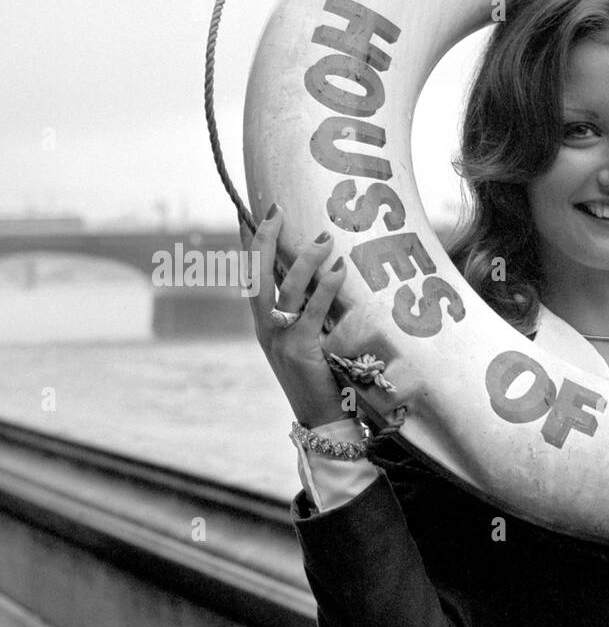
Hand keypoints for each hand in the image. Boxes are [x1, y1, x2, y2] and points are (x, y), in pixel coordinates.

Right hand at [244, 205, 350, 427]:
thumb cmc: (319, 377)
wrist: (321, 416)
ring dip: (304, 259)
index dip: (250, 243)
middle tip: (277, 210)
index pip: (251, 274)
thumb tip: (318, 277)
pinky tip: (338, 269)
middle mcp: (265, 327)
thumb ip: (304, 312)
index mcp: (263, 323)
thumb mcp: (305, 340)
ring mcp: (280, 338)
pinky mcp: (300, 349)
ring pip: (285, 288)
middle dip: (265, 239)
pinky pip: (312, 311)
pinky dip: (325, 287)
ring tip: (323, 237)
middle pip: (257, 274)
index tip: (252, 211)